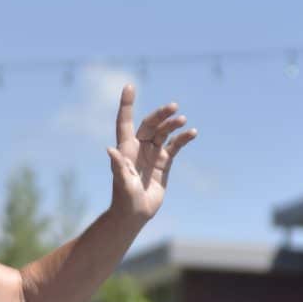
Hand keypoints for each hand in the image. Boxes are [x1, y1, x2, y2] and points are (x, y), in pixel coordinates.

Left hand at [105, 85, 196, 221]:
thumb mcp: (122, 183)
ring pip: (163, 133)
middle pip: (149, 124)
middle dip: (160, 114)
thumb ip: (118, 167)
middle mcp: (139, 148)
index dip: (127, 105)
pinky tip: (192, 133)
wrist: (135, 214)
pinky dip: (183, 139)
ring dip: (173, 125)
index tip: (129, 86)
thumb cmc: (124, 200)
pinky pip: (175, 146)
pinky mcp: (164, 163)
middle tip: (173, 107)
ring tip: (183, 121)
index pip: (125, 122)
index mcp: (126, 149)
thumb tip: (110, 150)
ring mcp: (152, 154)